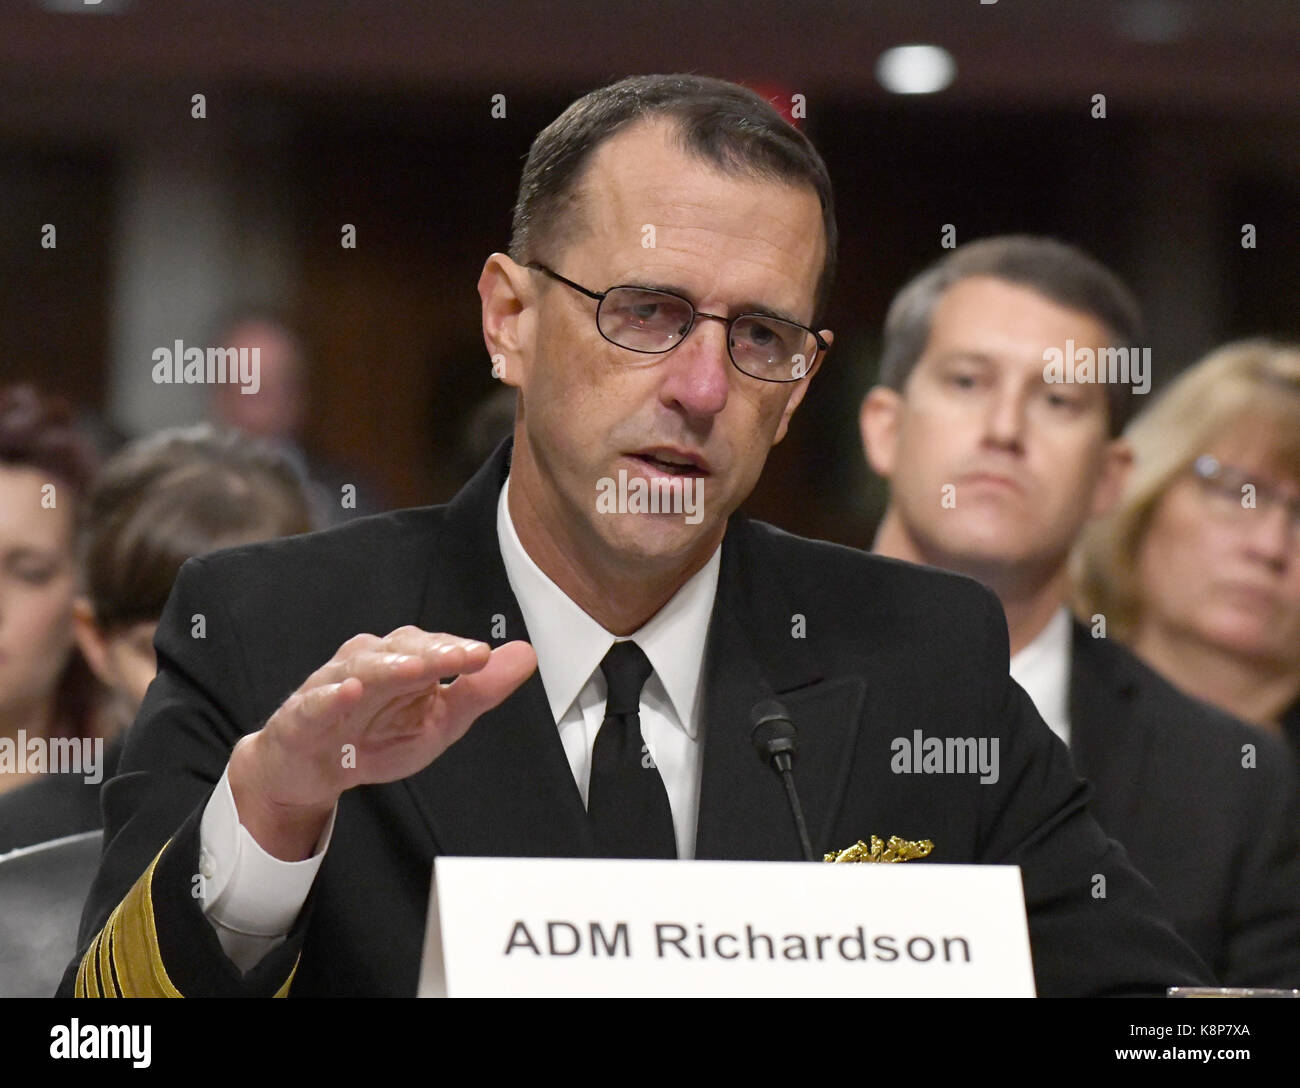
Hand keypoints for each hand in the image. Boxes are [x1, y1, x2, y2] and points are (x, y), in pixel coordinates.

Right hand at [228, 628, 536, 858]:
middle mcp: (370, 663)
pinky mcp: (303, 714)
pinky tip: (348, 692)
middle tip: (460, 658)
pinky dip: (331, 696)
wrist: (314, 770)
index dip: (458, 651)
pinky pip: (316, 702)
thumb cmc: (375, 739)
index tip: (484, 656)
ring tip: (414, 669)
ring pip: (362, 667)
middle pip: (401, 649)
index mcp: (404, 661)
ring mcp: (333, 685)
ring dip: (388, 667)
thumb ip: (479, 691)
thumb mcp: (438, 723)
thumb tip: (525, 655)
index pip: (434, 646)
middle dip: (432, 652)